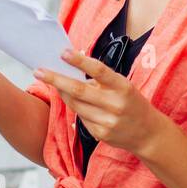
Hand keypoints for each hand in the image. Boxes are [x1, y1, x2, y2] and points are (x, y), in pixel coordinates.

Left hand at [34, 48, 164, 155]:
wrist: (148, 134)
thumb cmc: (132, 103)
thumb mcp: (122, 86)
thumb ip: (100, 79)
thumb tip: (71, 66)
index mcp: (123, 87)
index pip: (98, 70)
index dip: (79, 61)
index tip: (62, 53)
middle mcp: (115, 104)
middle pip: (79, 90)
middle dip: (56, 79)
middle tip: (38, 70)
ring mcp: (107, 121)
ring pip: (75, 104)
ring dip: (62, 93)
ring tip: (54, 83)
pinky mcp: (101, 134)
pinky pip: (80, 118)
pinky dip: (75, 108)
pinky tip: (77, 103)